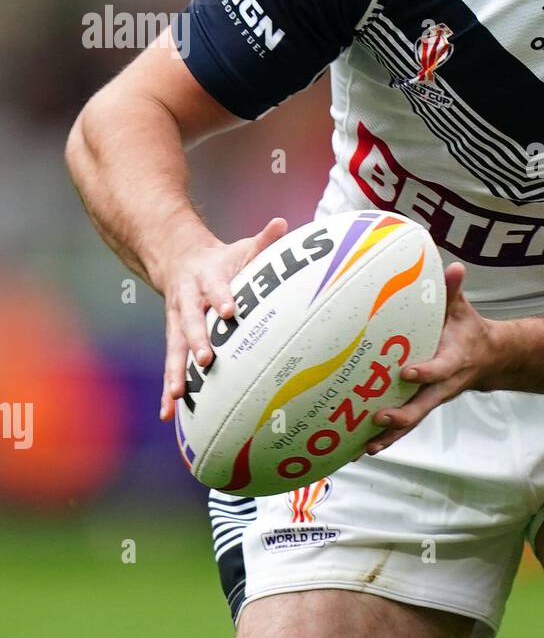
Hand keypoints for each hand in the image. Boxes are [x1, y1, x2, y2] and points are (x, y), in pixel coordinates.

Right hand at [156, 216, 287, 421]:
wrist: (177, 259)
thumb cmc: (222, 260)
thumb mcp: (241, 247)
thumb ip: (263, 240)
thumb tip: (282, 223)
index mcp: (207, 279)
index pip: (216, 288)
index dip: (222, 297)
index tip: (230, 309)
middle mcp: (188, 302)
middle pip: (191, 322)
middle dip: (197, 340)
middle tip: (206, 359)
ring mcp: (178, 323)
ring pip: (175, 349)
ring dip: (176, 372)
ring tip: (177, 395)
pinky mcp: (175, 339)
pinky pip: (172, 365)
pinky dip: (169, 389)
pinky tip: (168, 415)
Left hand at [363, 263, 497, 453]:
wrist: (487, 359)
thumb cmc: (467, 330)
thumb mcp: (463, 310)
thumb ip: (454, 292)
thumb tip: (454, 267)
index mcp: (453, 360)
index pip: (439, 369)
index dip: (425, 372)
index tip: (407, 372)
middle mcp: (442, 386)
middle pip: (423, 406)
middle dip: (401, 415)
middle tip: (378, 417)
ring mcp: (432, 400)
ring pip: (411, 422)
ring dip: (390, 435)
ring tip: (366, 448)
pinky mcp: (422, 407)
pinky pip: (403, 427)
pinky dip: (384, 439)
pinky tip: (360, 450)